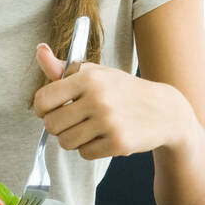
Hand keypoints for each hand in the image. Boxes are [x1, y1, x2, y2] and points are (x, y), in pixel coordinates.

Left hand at [32, 42, 182, 158]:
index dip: (42, 108)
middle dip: (58, 126)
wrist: (165, 110)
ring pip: (66, 142)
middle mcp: (98, 99)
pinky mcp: (118, 143)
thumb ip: (63, 68)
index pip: (43, 99)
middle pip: (52, 125)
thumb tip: (39, 50)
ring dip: (73, 139)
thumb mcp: (96, 73)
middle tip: (72, 121)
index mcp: (88, 78)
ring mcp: (109, 122)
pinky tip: (103, 137)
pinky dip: (90, 148)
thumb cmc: (123, 90)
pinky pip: (85, 154)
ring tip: (88, 129)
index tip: (50, 109)